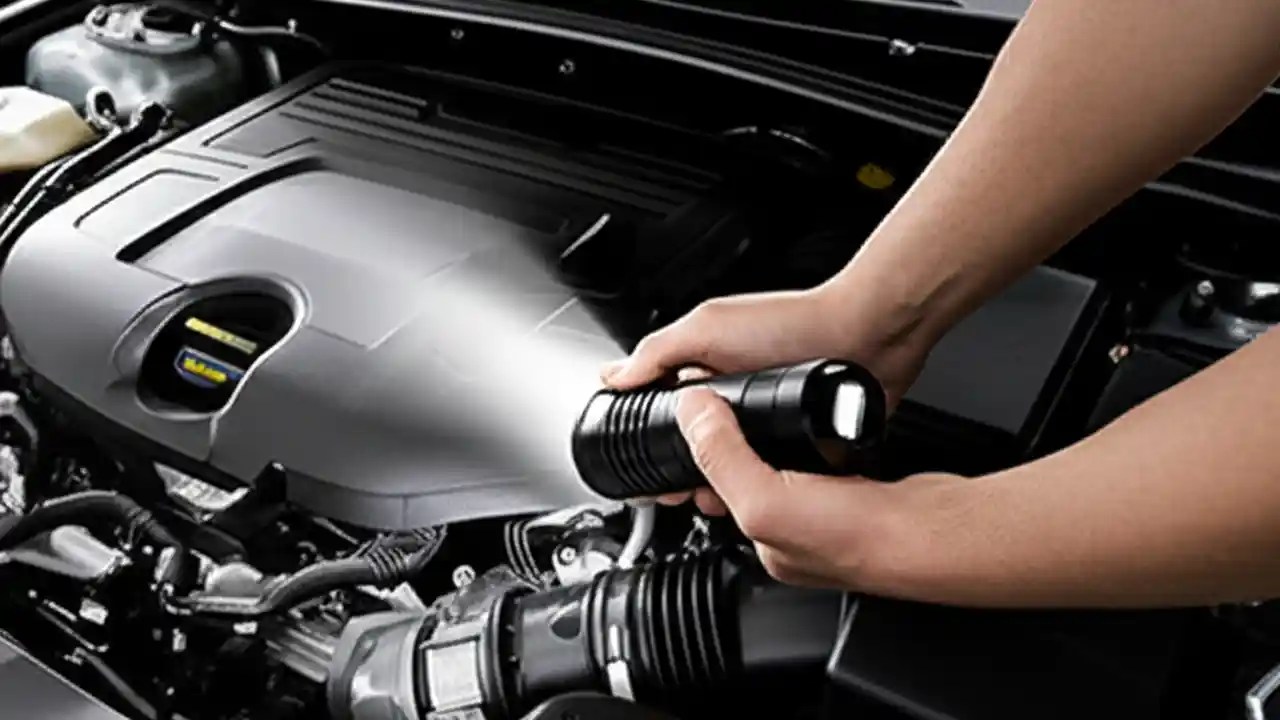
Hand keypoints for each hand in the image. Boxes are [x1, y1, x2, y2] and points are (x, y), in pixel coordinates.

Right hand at [600, 286, 931, 513]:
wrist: (865, 337)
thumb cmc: (794, 321)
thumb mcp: (708, 328)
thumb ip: (658, 352)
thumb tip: (613, 376)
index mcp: (709, 367)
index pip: (669, 410)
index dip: (656, 440)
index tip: (649, 469)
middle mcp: (740, 394)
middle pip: (702, 444)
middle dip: (691, 470)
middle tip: (685, 489)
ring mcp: (772, 417)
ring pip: (738, 463)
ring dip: (729, 481)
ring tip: (723, 493)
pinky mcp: (802, 436)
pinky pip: (776, 468)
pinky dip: (767, 479)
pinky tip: (764, 485)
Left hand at [673, 387, 940, 587]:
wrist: (935, 533)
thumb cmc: (860, 539)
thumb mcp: (765, 497)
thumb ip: (723, 455)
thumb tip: (692, 413)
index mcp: (764, 542)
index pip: (718, 491)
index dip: (704, 451)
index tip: (699, 412)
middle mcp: (795, 533)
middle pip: (751, 476)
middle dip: (741, 442)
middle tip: (736, 404)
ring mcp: (833, 512)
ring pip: (790, 465)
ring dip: (780, 437)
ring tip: (776, 408)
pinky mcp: (865, 491)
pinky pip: (827, 458)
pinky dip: (819, 439)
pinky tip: (824, 425)